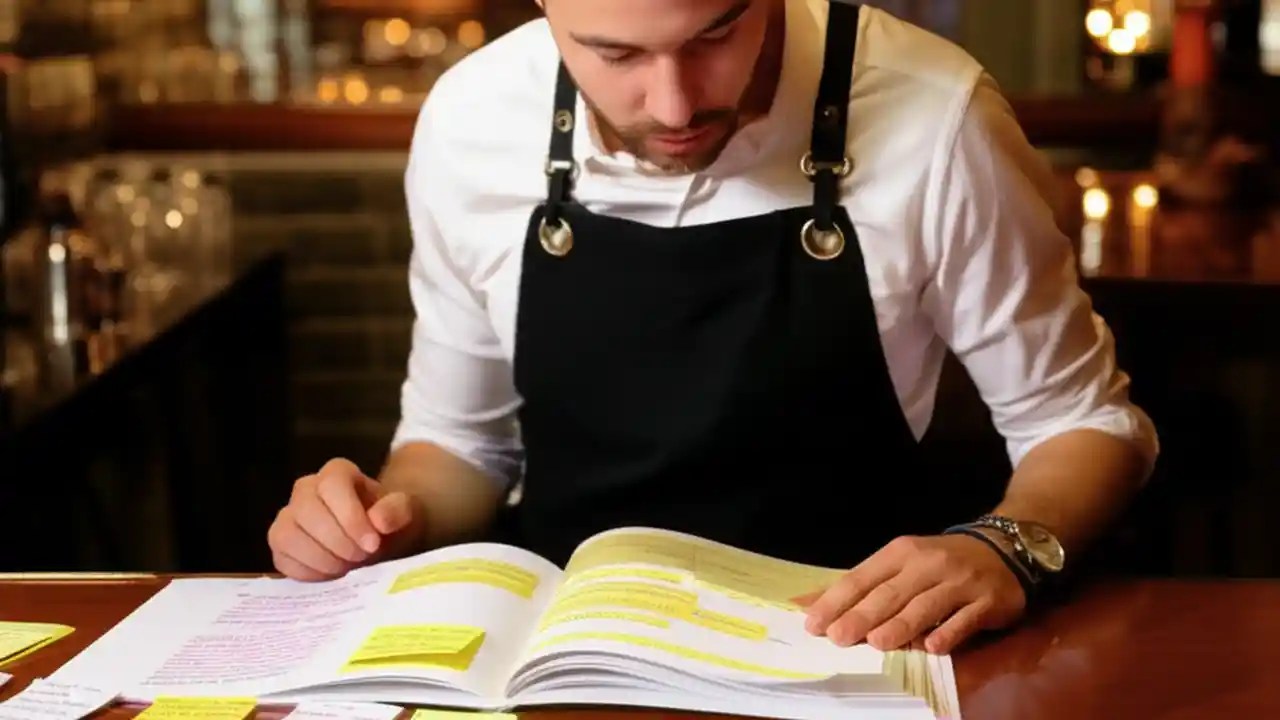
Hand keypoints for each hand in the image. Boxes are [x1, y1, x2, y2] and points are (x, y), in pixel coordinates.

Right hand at [268, 458, 420, 580]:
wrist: (378, 539)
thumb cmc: (389, 521)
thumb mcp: (404, 513)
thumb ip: (396, 511)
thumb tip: (378, 521)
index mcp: (337, 473)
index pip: (332, 486)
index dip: (350, 517)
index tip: (372, 543)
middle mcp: (306, 488)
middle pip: (307, 511)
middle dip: (337, 542)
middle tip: (362, 558)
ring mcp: (288, 516)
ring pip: (288, 535)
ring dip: (321, 559)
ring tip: (348, 567)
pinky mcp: (280, 543)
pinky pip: (282, 559)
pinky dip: (308, 572)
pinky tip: (332, 575)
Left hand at [798, 535, 1026, 654]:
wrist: (1004, 547)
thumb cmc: (939, 562)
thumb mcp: (900, 563)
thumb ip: (861, 584)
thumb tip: (807, 603)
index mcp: (900, 553)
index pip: (862, 578)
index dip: (837, 600)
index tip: (814, 623)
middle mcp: (927, 564)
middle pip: (890, 593)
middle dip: (862, 615)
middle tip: (838, 636)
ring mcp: (959, 582)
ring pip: (925, 606)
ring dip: (901, 625)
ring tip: (878, 643)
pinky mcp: (987, 600)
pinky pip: (965, 619)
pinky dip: (948, 633)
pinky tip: (932, 647)